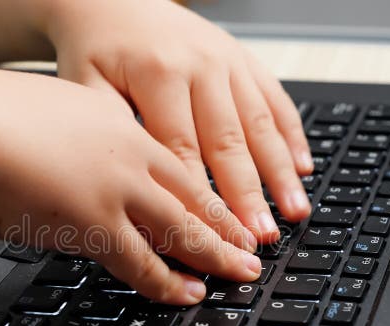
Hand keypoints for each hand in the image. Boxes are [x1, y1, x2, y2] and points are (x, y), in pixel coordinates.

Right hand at [0, 64, 259, 303]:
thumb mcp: (39, 122)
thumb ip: (67, 152)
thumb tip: (71, 178)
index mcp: (112, 120)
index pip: (173, 160)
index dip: (205, 189)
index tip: (225, 206)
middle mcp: (124, 150)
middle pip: (192, 193)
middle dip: (227, 223)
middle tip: (253, 244)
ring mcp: (115, 186)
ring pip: (183, 227)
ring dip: (215, 254)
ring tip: (239, 274)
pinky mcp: (96, 222)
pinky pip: (143, 260)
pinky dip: (169, 280)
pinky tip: (187, 293)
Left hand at [47, 0, 312, 241]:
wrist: (114, 0)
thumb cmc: (97, 49)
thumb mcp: (86, 87)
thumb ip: (113, 133)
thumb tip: (137, 188)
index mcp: (160, 75)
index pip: (184, 151)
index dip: (200, 198)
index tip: (211, 237)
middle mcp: (201, 66)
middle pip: (229, 142)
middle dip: (248, 195)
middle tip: (262, 237)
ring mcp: (228, 60)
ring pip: (260, 124)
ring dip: (280, 172)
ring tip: (295, 212)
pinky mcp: (244, 59)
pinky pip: (275, 99)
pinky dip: (292, 136)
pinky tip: (303, 168)